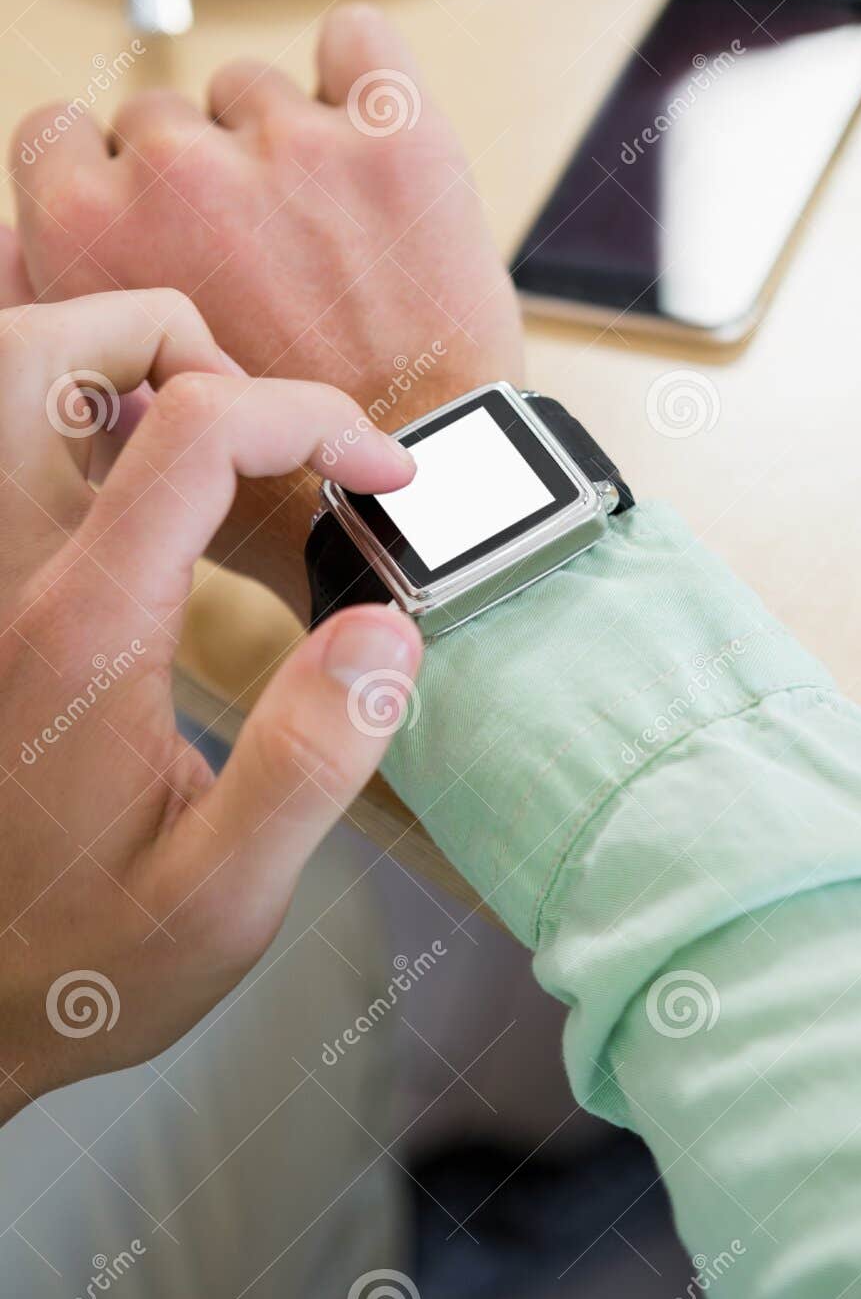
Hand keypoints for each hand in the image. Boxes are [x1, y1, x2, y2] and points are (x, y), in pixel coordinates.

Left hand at [0, 280, 420, 1124]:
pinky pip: (17, 462)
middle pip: (52, 352)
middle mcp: (15, 583)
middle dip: (185, 341)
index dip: (311, 418)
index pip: (192, 428)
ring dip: (119, 373)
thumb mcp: (226, 896)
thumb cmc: (87, 958)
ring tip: (215, 445)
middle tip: (272, 429)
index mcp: (87, 632)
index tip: (384, 473)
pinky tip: (155, 504)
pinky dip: (90, 431)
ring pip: (10, 389)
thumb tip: (385, 629)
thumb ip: (311, 760)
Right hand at [11, 5, 523, 615]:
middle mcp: (172, 170)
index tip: (157, 226)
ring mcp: (286, 144)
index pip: (56, 136)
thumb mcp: (117, 420)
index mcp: (86, 232)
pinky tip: (373, 150)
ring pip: (254, 90)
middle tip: (258, 266)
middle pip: (162, 120)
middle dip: (201, 182)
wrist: (419, 506)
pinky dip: (362, 81)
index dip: (110, 184)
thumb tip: (18, 246)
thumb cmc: (273, 486)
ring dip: (281, 145)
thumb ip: (63, 318)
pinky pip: (358, 42)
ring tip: (328, 244)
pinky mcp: (392, 135)